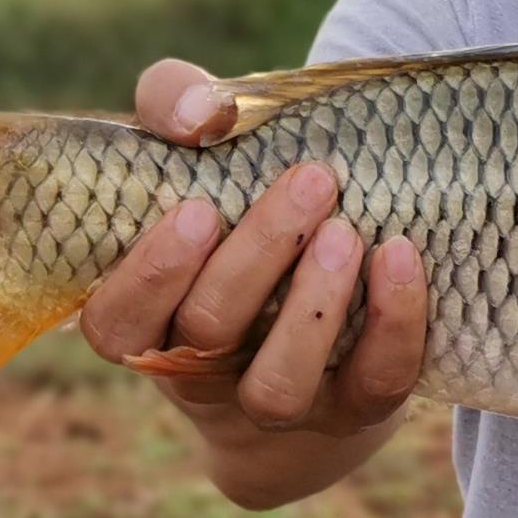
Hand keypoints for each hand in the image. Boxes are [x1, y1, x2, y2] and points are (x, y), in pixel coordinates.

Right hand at [77, 57, 428, 438]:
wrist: (318, 308)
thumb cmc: (237, 214)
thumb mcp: (199, 151)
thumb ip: (176, 106)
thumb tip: (202, 114)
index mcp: (148, 321)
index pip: (117, 323)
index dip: (152, 274)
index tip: (199, 208)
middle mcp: (202, 374)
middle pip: (209, 334)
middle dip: (258, 255)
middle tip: (312, 180)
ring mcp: (278, 404)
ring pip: (278, 387)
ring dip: (312, 310)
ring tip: (346, 233)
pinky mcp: (353, 411)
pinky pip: (372, 384)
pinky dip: (391, 324)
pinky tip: (399, 257)